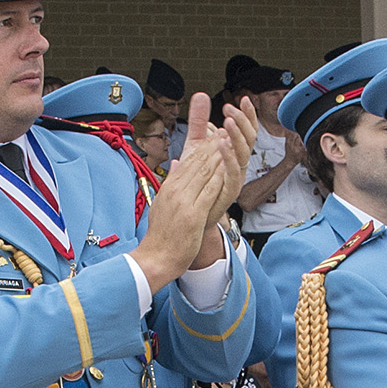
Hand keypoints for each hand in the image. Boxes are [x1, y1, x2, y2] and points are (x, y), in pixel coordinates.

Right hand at [135, 93, 244, 289]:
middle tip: (227, 130)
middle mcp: (175, 191)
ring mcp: (183, 201)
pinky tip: (229, 167)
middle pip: (196, 163)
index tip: (215, 135)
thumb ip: (171, 185)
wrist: (155, 257)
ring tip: (230, 141)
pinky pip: (209, 191)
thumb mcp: (162, 205)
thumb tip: (175, 166)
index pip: (188, 162)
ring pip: (204, 173)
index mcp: (169, 188)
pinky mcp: (192, 214)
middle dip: (213, 145)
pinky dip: (219, 177)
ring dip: (218, 156)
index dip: (203, 147)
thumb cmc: (161, 236)